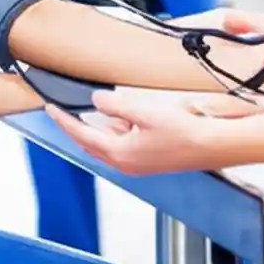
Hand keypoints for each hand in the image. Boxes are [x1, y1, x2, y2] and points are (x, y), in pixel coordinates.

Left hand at [48, 90, 223, 174]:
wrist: (212, 146)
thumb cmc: (184, 132)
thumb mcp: (145, 113)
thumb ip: (117, 106)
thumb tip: (97, 101)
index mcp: (121, 154)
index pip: (83, 135)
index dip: (64, 121)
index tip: (50, 108)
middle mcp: (126, 162)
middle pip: (92, 143)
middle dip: (77, 127)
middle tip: (63, 111)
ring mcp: (138, 162)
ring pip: (108, 144)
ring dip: (98, 128)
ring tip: (89, 110)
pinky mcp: (150, 158)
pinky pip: (123, 144)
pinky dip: (115, 131)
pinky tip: (121, 117)